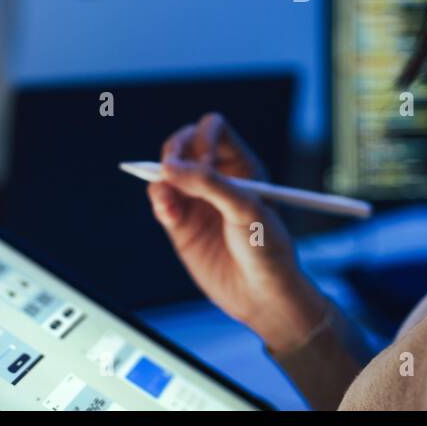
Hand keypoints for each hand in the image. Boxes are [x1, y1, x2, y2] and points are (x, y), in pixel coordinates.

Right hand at [149, 113, 326, 350]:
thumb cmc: (267, 250)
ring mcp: (196, 200)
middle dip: (174, 152)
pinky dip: (159, 201)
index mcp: (241, 165)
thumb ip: (210, 184)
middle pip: (184, 144)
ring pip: (166, 171)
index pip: (214, 130)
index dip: (202, 137)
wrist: (261, 296)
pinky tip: (168, 213)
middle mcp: (217, 177)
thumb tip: (170, 167)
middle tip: (170, 169)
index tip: (202, 161)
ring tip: (168, 200)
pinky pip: (161, 200)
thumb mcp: (246, 210)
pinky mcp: (180, 223)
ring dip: (161, 177)